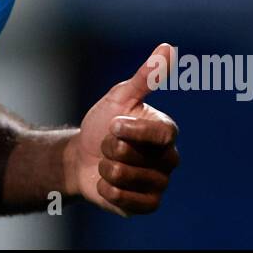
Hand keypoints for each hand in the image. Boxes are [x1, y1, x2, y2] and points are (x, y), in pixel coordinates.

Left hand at [63, 43, 179, 216]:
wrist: (82, 157)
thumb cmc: (102, 124)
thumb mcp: (120, 97)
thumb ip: (146, 76)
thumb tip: (168, 47)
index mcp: (167, 131)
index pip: (161, 134)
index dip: (132, 130)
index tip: (114, 124)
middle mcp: (170, 158)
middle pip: (134, 157)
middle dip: (110, 149)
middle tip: (110, 146)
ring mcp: (161, 183)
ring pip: (125, 178)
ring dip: (106, 170)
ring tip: (109, 163)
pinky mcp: (148, 205)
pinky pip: (125, 199)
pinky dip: (107, 189)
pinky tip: (108, 183)